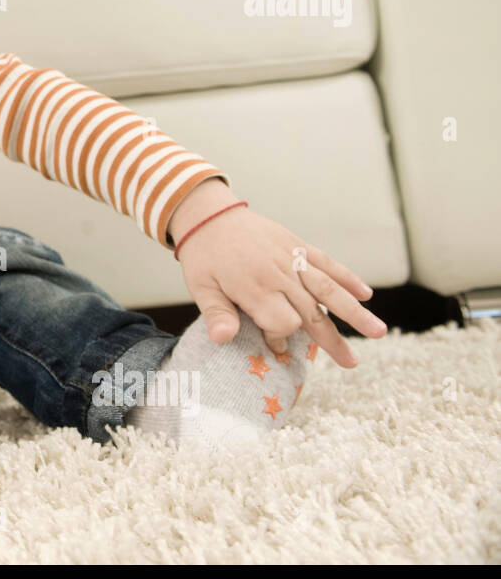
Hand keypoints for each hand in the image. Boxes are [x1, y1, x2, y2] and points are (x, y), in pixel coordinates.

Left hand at [171, 186, 387, 367]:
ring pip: (329, 289)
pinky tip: (365, 294)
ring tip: (378, 332)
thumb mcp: (201, 287)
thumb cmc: (203, 256)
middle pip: (312, 312)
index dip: (281, 338)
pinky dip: (348, 277)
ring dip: (354, 312)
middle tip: (352, 364)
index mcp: (255, 287)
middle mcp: (280, 274)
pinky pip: (327, 262)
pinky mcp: (298, 245)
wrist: (209, 214)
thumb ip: (217, 314)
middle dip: (331, 340)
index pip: (283, 322)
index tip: (274, 346)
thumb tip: (223, 340)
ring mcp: (292, 258)